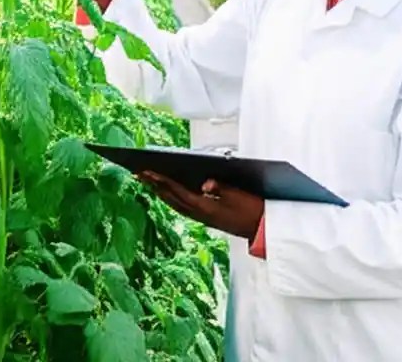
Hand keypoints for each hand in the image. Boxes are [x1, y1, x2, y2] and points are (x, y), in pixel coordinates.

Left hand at [138, 172, 264, 240]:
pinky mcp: (207, 218)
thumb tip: (205, 183)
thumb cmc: (252, 210)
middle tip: (138, 174)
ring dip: (161, 192)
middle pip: (172, 198)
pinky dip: (172, 198)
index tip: (146, 171)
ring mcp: (203, 218)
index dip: (161, 181)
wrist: (262, 230)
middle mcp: (200, 214)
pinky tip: (168, 193)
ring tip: (148, 181)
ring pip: (175, 204)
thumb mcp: (238, 195)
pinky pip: (183, 207)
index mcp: (206, 207)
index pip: (178, 191)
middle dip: (155, 185)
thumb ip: (221, 187)